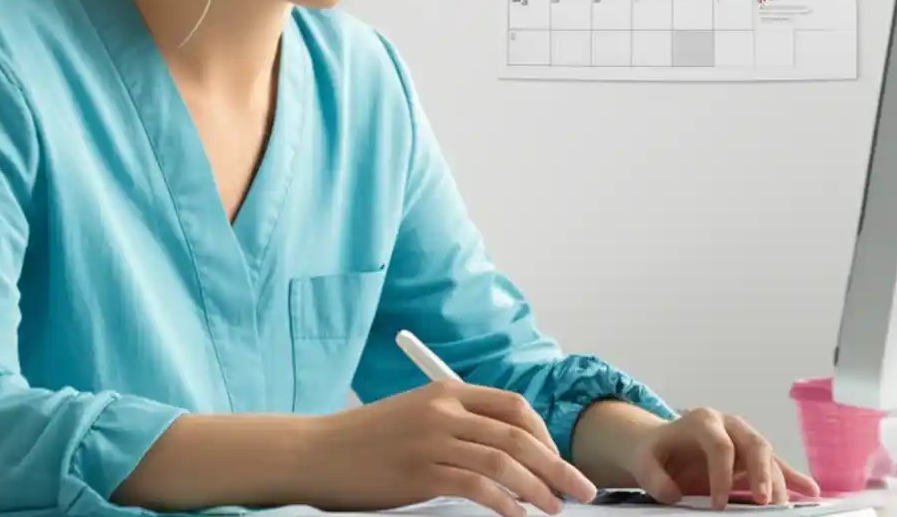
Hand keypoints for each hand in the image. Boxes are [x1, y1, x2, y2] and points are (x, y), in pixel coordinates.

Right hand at [306, 381, 597, 516]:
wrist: (315, 452)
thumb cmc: (364, 440)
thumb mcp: (414, 414)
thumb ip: (455, 422)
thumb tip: (505, 448)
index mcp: (445, 391)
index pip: (514, 407)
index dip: (545, 435)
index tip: (557, 461)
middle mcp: (443, 411)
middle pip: (519, 436)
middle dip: (557, 465)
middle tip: (580, 490)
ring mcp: (432, 441)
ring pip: (504, 463)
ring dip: (538, 489)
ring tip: (553, 509)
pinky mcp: (420, 473)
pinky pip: (477, 488)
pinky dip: (505, 504)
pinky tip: (516, 516)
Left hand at [623, 407, 820, 509]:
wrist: (658, 446)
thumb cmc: (654, 451)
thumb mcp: (643, 460)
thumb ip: (654, 477)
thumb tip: (673, 495)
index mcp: (702, 420)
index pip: (719, 445)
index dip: (722, 475)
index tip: (718, 504)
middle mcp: (729, 425)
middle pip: (754, 444)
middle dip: (762, 473)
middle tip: (763, 502)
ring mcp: (744, 439)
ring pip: (770, 457)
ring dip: (778, 483)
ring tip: (781, 509)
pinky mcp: (753, 456)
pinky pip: (777, 465)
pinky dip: (794, 478)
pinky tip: (811, 492)